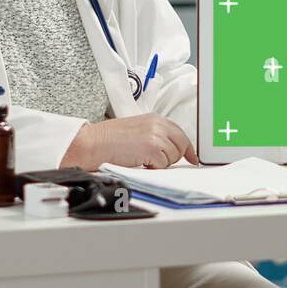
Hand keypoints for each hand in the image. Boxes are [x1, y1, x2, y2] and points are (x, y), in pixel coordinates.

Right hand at [64, 113, 200, 169]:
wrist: (94, 143)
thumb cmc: (110, 139)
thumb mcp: (138, 130)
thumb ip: (156, 135)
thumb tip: (169, 149)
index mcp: (155, 119)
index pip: (180, 134)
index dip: (187, 148)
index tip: (193, 158)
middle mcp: (158, 125)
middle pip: (180, 146)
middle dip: (171, 158)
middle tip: (154, 161)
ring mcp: (156, 136)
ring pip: (172, 157)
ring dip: (160, 163)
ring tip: (142, 159)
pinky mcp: (152, 148)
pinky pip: (162, 165)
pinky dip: (153, 168)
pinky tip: (140, 163)